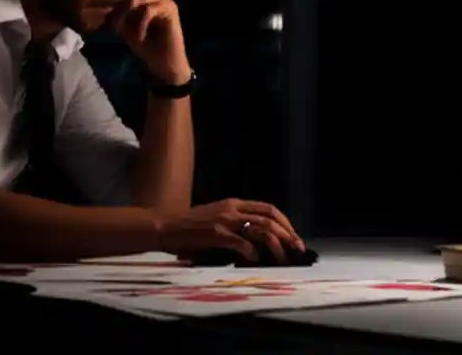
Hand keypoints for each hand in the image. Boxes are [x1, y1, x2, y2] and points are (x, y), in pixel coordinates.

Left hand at [109, 0, 191, 84]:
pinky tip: (139, 38)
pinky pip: (147, 10)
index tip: (107, 10)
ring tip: (127, 33)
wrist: (163, 62)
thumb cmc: (144, 44)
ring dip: (127, 17)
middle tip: (117, 26)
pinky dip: (140, 25)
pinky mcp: (170, 8)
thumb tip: (103, 0)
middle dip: (119, 8)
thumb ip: (116, 11)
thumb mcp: (124, 26)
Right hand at [156, 199, 304, 262]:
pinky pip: (241, 243)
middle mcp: (233, 208)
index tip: (293, 236)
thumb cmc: (189, 226)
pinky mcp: (216, 234)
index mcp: (234, 203)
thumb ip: (235, 222)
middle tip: (297, 248)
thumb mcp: (216, 216)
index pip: (268, 208)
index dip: (285, 222)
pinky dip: (252, 252)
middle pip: (270, 217)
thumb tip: (257, 239)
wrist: (165, 226)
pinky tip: (255, 259)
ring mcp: (225, 220)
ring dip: (276, 244)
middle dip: (288, 233)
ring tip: (283, 257)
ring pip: (261, 229)